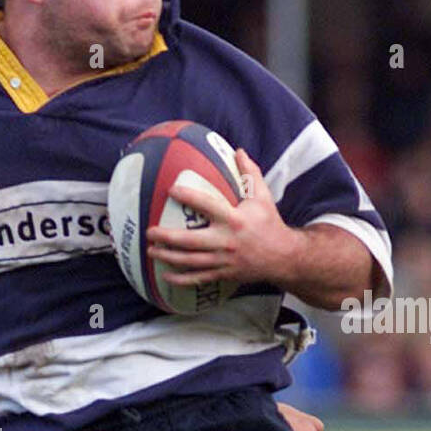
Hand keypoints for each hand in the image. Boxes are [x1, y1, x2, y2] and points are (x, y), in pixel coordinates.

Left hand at [146, 148, 299, 290]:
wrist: (282, 257)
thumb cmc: (269, 223)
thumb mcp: (262, 197)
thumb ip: (250, 174)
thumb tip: (238, 151)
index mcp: (234, 219)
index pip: (207, 205)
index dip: (188, 197)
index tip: (171, 190)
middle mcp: (226, 241)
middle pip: (190, 241)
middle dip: (167, 237)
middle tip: (149, 232)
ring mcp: (223, 260)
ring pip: (190, 261)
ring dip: (168, 257)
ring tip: (151, 250)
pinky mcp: (223, 274)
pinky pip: (198, 278)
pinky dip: (181, 279)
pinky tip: (165, 275)